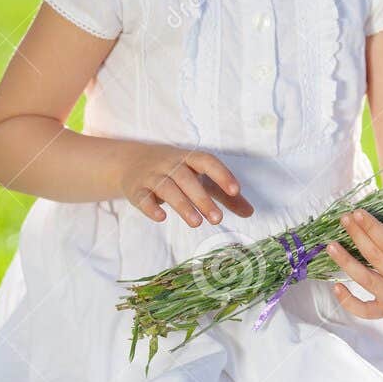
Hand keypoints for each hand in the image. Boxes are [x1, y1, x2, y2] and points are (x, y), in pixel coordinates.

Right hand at [111, 142, 254, 225]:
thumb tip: (250, 212)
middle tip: (217, 219)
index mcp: (190, 158)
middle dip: (202, 199)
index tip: (236, 190)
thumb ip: (224, 195)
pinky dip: (150, 206)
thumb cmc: (176, 171)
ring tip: (196, 223)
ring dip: (182, 205)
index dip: (221, 174)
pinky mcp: (137, 189)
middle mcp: (171, 164)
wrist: (132, 160)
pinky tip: (161, 218)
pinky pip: (143, 197)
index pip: (207, 161)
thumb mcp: (201, 177)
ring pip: (167, 188)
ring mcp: (152, 176)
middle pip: (187, 179)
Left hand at [324, 209, 382, 318]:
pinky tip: (336, 286)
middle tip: (345, 220)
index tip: (358, 213)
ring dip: (345, 262)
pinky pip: (365, 311)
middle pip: (375, 258)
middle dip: (358, 236)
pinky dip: (348, 302)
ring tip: (331, 245)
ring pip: (365, 281)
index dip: (372, 228)